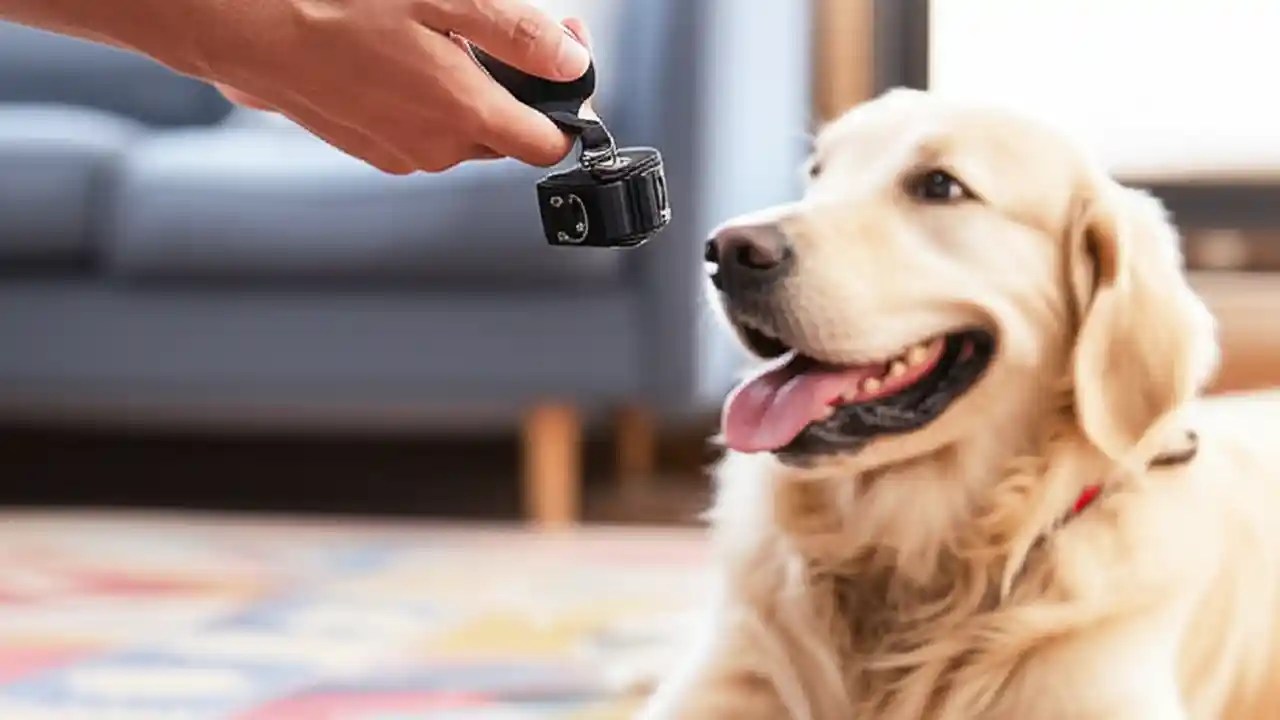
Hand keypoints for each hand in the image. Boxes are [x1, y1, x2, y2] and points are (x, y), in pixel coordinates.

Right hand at [203, 0, 593, 173]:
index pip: (548, 144)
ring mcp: (398, 153)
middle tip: (497, 27)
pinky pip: (420, 128)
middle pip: (506, 134)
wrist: (244, 25)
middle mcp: (435, 149)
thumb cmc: (333, 4)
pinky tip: (401, 54)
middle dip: (517, 87)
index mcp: (465, 116)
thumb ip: (519, 35)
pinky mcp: (367, 147)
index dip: (567, 104)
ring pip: (462, 130)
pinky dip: (427, 97)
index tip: (563, 60)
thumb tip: (571, 63)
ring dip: (467, 89)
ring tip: (437, 35)